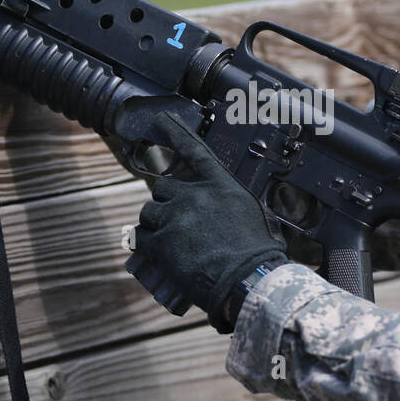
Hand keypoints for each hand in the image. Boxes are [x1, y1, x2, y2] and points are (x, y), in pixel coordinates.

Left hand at [128, 112, 288, 330]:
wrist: (247, 280)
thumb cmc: (259, 253)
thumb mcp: (257, 217)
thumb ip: (237, 206)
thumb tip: (231, 212)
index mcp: (220, 185)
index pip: (193, 151)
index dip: (175, 133)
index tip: (161, 120)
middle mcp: (194, 194)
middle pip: (163, 188)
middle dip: (168, 204)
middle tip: (180, 226)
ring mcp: (175, 216)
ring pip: (149, 212)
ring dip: (155, 224)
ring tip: (172, 244)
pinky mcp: (160, 241)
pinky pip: (140, 236)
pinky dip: (145, 245)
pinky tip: (156, 255)